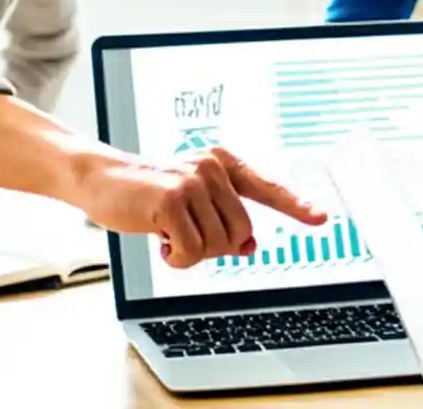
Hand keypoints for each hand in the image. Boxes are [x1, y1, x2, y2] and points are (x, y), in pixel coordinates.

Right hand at [73, 147, 326, 267]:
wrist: (103, 179)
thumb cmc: (149, 194)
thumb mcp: (192, 204)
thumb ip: (223, 219)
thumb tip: (250, 246)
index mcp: (222, 164)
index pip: (266, 187)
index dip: (295, 205)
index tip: (320, 218)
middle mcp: (212, 168)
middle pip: (241, 231)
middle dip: (214, 246)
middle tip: (184, 235)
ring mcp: (192, 181)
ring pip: (217, 244)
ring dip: (190, 252)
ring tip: (168, 232)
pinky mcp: (171, 200)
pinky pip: (190, 251)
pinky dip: (174, 258)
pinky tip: (158, 239)